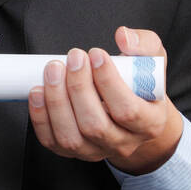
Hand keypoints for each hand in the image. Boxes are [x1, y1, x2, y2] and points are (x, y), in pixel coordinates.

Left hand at [28, 26, 182, 173]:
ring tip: (53, 70)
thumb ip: (143, 44)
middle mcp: (124, 143)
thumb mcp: (152, 59)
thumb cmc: (140, 83)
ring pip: (71, 138)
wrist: (130, 108)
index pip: (128, 110)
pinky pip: (52, 141)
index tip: (96, 53)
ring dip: (56, 101)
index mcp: (150, 123)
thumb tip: (123, 37)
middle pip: (95, 125)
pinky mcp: (73, 151)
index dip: (109, 82)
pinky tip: (38, 91)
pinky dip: (40, 117)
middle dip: (78, 88)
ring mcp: (97, 151)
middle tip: (73, 58)